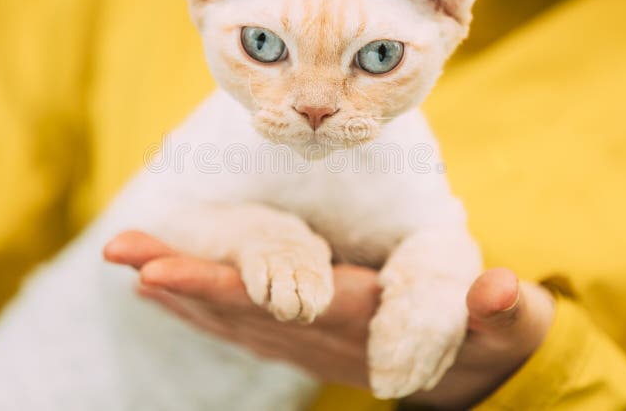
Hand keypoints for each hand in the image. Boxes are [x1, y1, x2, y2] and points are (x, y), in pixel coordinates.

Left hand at [104, 231, 554, 409]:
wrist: (468, 373)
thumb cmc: (484, 336)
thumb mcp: (499, 323)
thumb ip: (496, 308)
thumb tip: (503, 292)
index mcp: (361, 319)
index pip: (282, 302)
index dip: (224, 289)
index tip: (165, 272)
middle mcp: (320, 335)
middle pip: (238, 309)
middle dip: (179, 281)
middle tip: (122, 252)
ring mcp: (308, 341)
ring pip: (231, 318)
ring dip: (179, 290)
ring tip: (129, 259)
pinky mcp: (304, 336)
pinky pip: (241, 321)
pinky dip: (200, 303)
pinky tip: (168, 286)